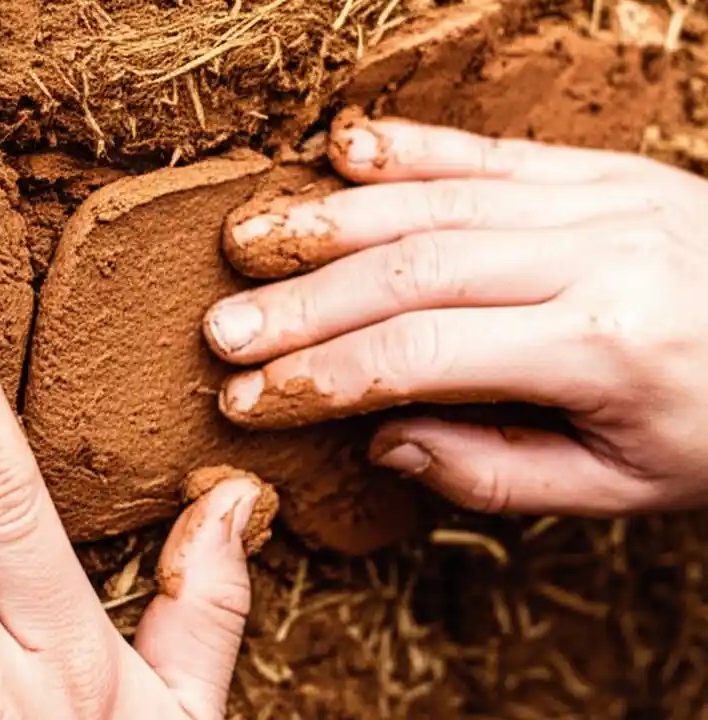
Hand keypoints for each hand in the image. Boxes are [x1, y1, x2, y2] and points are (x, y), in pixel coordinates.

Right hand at [205, 109, 707, 515]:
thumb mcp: (623, 488)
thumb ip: (495, 473)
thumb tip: (380, 442)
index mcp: (606, 346)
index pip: (422, 353)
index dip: (322, 376)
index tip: (248, 397)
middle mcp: (598, 254)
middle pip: (412, 269)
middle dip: (303, 302)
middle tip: (220, 329)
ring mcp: (600, 198)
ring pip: (436, 201)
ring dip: (329, 222)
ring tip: (247, 242)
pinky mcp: (599, 169)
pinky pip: (488, 151)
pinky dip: (407, 150)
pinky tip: (339, 154)